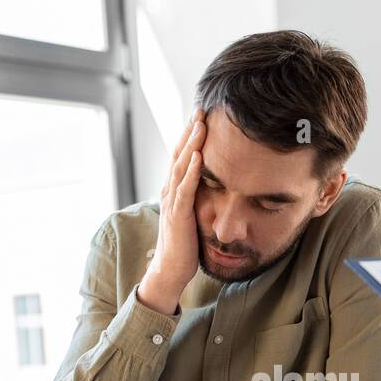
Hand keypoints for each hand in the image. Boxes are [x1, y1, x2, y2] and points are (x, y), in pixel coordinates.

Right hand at [137, 108, 205, 314]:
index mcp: (173, 191)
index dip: (189, 137)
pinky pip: (185, 190)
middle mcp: (169, 192)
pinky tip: (199, 157)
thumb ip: (197, 200)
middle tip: (200, 109)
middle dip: (189, 132)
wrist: (170, 271)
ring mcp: (172, 203)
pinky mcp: (178, 216)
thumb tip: (211, 187)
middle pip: (179, 155)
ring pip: (181, 167)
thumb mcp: (192, 216)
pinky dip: (192, 172)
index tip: (201, 117)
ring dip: (191, 145)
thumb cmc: (183, 246)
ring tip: (200, 124)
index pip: (181, 157)